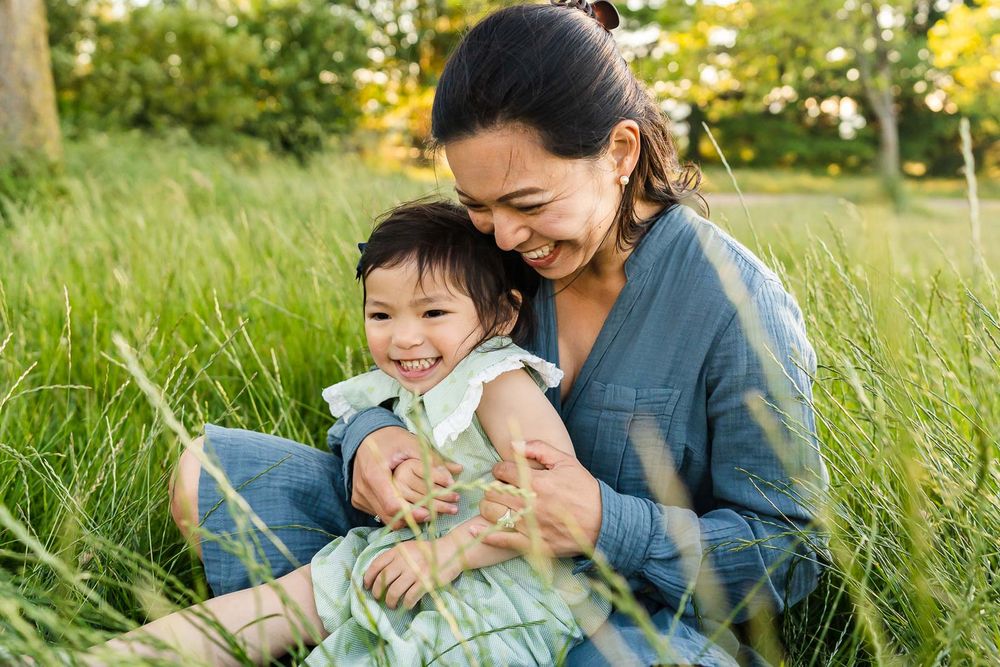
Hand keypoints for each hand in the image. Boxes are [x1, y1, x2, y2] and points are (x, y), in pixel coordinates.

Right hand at [352, 427, 462, 527]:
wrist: (366, 435)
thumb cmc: (391, 439)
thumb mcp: (412, 443)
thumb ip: (432, 459)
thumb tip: (456, 473)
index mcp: (374, 474)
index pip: (391, 504)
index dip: (411, 513)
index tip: (429, 512)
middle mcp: (364, 489)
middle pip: (390, 515)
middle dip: (413, 518)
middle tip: (435, 513)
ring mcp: (360, 497)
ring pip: (386, 518)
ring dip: (406, 517)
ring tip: (427, 511)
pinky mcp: (360, 501)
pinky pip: (380, 513)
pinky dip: (396, 513)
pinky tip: (411, 506)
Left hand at [363, 537, 461, 609]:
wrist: (451, 551)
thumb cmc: (428, 551)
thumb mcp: (408, 548)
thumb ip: (394, 557)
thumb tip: (378, 573)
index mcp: (398, 550)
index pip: (376, 564)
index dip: (369, 577)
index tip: (367, 586)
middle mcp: (404, 560)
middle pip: (383, 580)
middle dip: (377, 592)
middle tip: (379, 598)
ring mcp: (415, 571)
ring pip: (394, 591)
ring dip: (390, 601)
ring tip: (391, 604)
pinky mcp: (425, 582)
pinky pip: (410, 597)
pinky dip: (406, 604)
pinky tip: (407, 605)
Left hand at [471, 440, 600, 556]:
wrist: (603, 522)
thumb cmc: (584, 489)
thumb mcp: (566, 462)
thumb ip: (539, 448)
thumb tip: (513, 444)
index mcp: (537, 481)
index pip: (503, 471)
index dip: (499, 470)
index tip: (503, 472)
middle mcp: (530, 503)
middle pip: (492, 492)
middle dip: (492, 488)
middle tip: (499, 489)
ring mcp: (530, 525)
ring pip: (492, 514)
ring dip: (488, 507)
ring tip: (496, 505)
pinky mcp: (532, 544)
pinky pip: (502, 540)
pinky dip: (486, 534)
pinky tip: (476, 530)